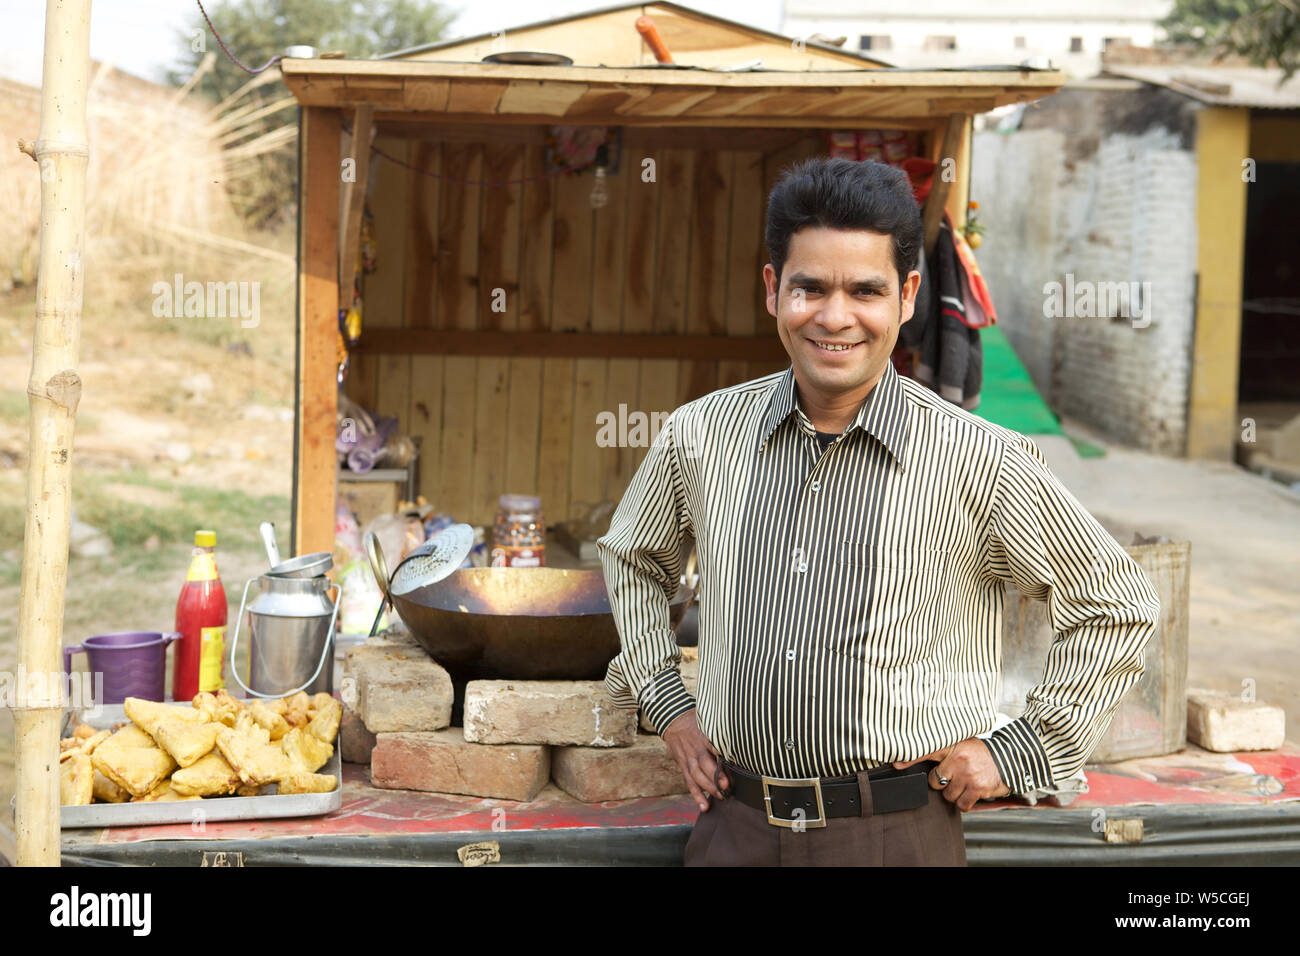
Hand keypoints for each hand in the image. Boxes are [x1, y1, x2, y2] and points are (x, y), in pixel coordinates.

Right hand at [662, 709, 728, 811]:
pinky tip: (704, 806)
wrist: (673, 720)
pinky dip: (697, 795)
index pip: (712, 745)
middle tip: (727, 786)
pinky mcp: (684, 766)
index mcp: (703, 735)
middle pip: (704, 763)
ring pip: (696, 775)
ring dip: (708, 787)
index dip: (719, 754)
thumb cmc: (696, 721)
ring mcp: (688, 758)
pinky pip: (690, 782)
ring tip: (720, 796)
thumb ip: (719, 731)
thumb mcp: (707, 720)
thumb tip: (739, 740)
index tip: (729, 762)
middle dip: (715, 776)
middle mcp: (695, 748)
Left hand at [893, 738, 1010, 811]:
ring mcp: (967, 774)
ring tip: (966, 782)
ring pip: (947, 795)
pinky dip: (965, 802)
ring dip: (955, 793)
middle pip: (934, 781)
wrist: (1010, 759)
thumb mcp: (964, 744)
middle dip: (942, 783)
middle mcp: (958, 759)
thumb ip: (946, 750)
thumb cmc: (983, 754)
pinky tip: (972, 792)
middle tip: (954, 776)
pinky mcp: (977, 788)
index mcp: (953, 746)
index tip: (896, 764)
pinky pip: (961, 804)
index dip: (910, 758)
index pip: (927, 751)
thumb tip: (923, 760)